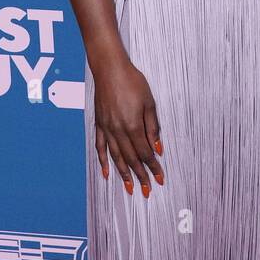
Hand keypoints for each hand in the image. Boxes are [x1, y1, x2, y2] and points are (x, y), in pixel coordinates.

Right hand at [92, 58, 163, 195]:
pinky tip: (107, 173)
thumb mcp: (149, 103)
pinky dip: (103, 162)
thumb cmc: (132, 82)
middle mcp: (118, 131)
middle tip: (147, 191)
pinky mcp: (99, 124)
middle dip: (140, 176)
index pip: (145, 153)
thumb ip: (153, 128)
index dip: (154, 168)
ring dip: (123, 174)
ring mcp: (107, 129)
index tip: (160, 179)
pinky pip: (101, 147)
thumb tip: (157, 148)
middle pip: (131, 159)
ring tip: (130, 188)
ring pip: (116, 157)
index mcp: (133, 126)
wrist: (109, 68)